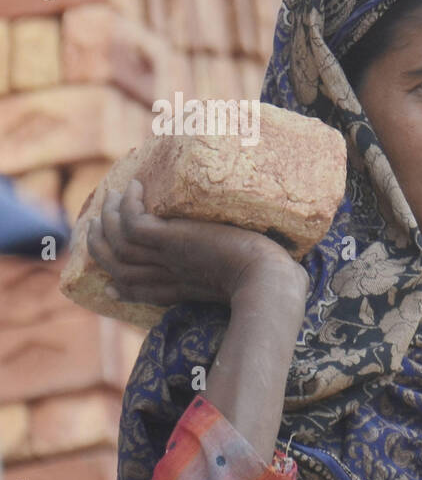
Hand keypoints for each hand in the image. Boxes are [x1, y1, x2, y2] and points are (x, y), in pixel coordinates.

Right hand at [88, 178, 308, 307]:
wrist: (268, 282)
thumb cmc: (271, 283)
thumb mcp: (246, 279)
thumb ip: (242, 273)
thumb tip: (267, 263)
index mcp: (182, 290)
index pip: (139, 291)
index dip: (121, 285)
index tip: (110, 283)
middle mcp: (168, 276)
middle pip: (117, 266)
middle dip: (100, 247)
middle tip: (92, 225)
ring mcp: (167, 258)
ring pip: (117, 243)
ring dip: (107, 219)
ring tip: (112, 195)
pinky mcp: (171, 241)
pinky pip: (133, 223)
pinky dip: (128, 206)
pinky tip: (135, 188)